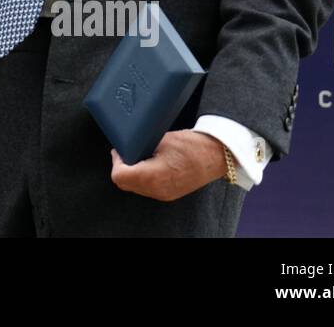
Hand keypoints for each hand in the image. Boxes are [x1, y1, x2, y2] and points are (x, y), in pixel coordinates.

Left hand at [109, 130, 228, 201]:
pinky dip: (143, 176)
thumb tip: (128, 141)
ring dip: (132, 172)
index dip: (116, 161)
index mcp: (153, 176)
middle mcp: (157, 189)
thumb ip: (141, 143)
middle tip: (126, 151)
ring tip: (139, 155)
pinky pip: (147, 188)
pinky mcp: (170, 193)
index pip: (120, 176)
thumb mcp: (162, 139)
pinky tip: (149, 163)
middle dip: (122, 167)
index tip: (119, 150)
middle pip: (125, 184)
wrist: (217, 156)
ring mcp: (164, 194)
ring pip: (135, 187)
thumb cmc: (194, 146)